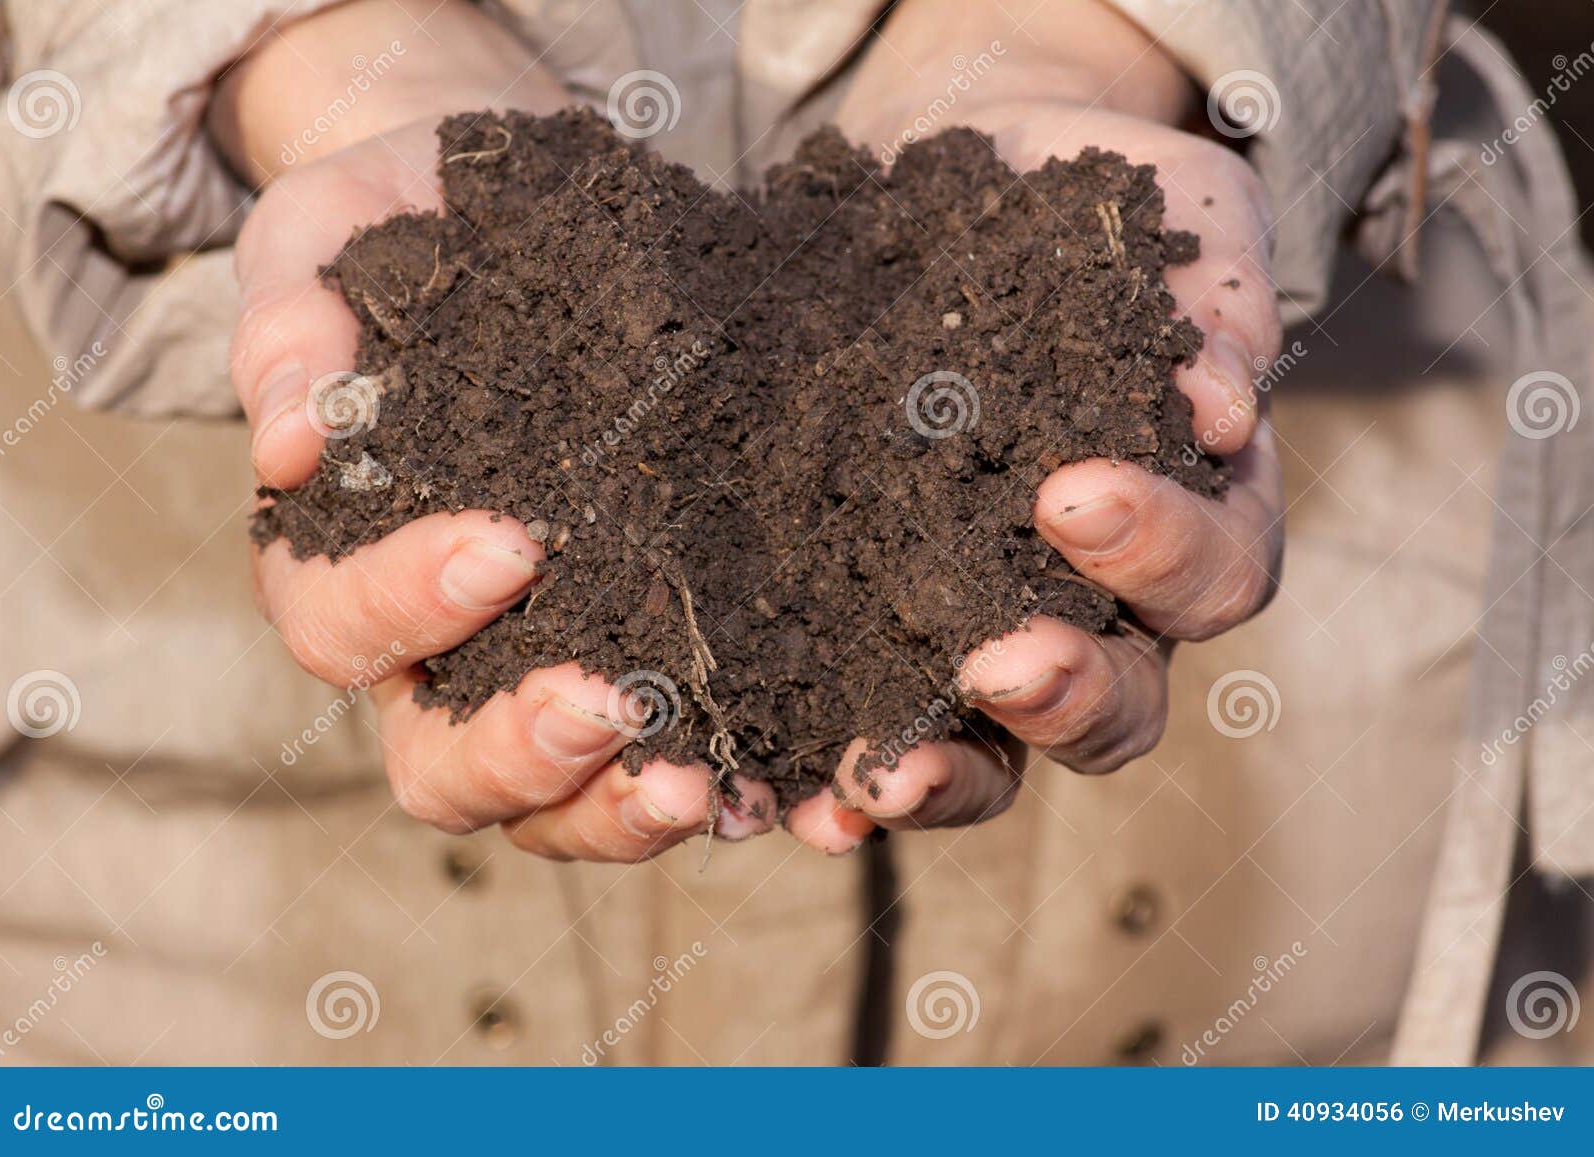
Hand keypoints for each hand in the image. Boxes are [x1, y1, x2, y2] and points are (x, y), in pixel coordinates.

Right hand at [215, 0, 776, 860]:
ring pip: (560, 804)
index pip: (342, 627)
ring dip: (627, 811)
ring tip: (711, 789)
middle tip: (613, 701)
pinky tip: (804, 787)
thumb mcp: (339, 238)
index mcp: (344, 565)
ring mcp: (548, 678)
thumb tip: (287, 443)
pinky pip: (679, 766)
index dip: (408, 605)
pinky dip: (736, 790)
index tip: (511, 542)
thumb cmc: (416, 226)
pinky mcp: (656, 671)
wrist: (534, 221)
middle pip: (445, 767)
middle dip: (524, 752)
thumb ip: (296, 322)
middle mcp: (440, 656)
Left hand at [786, 0, 1284, 851]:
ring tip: (881, 777)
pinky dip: (829, 766)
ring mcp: (985, 625)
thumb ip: (1214, 303)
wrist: (964, 178)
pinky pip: (866, 719)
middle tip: (997, 663)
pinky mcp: (876, 625)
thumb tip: (1224, 407)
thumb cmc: (1090, 208)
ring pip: (997, 752)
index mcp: (1193, 517)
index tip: (1073, 495)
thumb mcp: (1178, 221)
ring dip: (947, 774)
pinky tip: (780, 790)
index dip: (1157, 554)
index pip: (1210, 575)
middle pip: (1116, 705)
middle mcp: (1100, 604)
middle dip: (1063, 695)